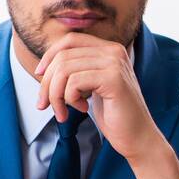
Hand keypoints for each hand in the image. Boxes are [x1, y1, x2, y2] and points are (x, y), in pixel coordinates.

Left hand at [34, 32, 178, 178]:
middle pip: (63, 56)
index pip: (70, 40)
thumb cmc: (114, 115)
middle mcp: (113, 51)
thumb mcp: (91, 86)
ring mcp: (115, 63)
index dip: (49, 56)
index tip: (40, 76)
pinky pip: (74, 82)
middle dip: (47, 83)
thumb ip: (77, 71)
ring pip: (64, 70)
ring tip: (63, 112)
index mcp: (109, 49)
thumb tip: (44, 67)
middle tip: (46, 105)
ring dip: (56, 95)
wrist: (138, 137)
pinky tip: (81, 109)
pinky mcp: (113, 79)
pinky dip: (69, 99)